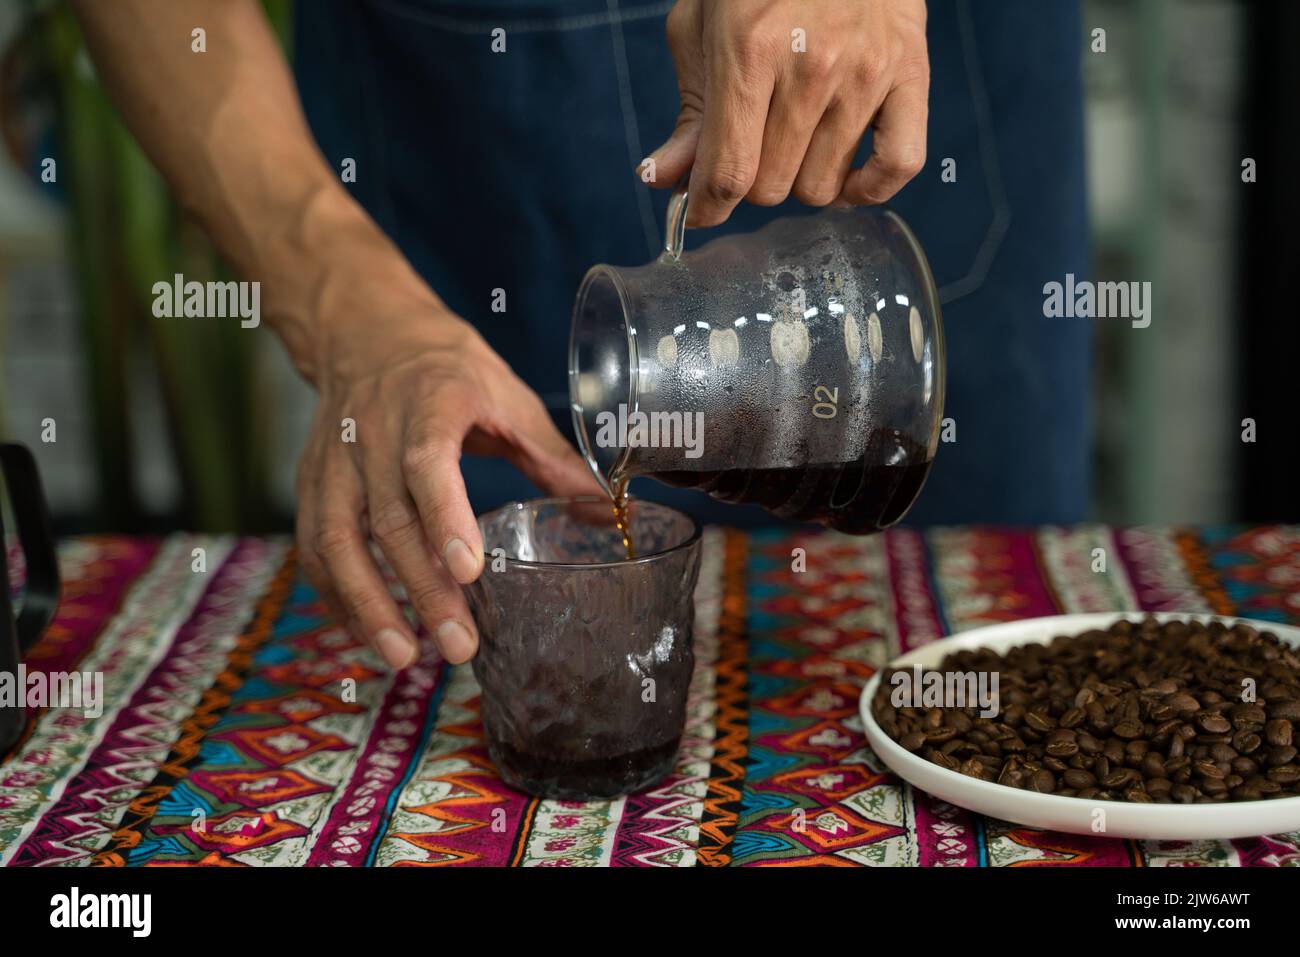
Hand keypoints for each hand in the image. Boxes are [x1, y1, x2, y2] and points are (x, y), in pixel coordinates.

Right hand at [295, 268, 598, 668]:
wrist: (366, 332)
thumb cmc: (448, 370)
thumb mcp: (508, 398)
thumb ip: (553, 460)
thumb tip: (608, 512)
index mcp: (430, 403)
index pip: (428, 462)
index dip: (445, 516)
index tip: (469, 571)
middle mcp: (372, 433)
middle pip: (390, 519)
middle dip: (423, 589)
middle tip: (458, 645)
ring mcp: (333, 461)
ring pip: (338, 540)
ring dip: (367, 604)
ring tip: (401, 658)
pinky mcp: (310, 484)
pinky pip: (315, 547)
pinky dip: (337, 595)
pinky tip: (366, 635)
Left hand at [642, 0, 929, 226]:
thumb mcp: (703, 26)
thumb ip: (688, 111)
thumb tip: (661, 181)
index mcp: (749, 49)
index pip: (728, 171)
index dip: (706, 207)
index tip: (700, 212)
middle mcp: (811, 66)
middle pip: (771, 187)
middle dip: (750, 181)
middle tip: (752, 146)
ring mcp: (866, 73)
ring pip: (822, 188)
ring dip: (800, 180)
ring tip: (795, 142)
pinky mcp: (911, 73)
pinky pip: (897, 167)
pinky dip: (867, 189)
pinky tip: (845, 177)